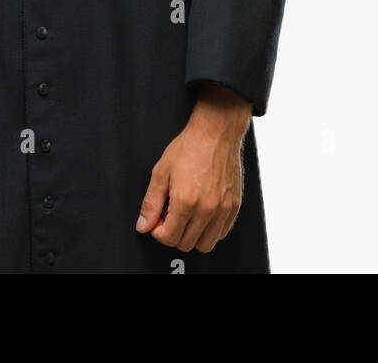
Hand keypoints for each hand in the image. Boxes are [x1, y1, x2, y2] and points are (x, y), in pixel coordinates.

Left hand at [135, 85, 250, 252]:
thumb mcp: (161, 172)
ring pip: (206, 245)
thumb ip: (150, 202)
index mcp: (186, 201)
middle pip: (186, 244)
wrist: (216, 133)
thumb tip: (143, 225)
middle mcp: (207, 209)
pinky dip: (210, 229)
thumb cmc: (189, 148)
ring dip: (192, 236)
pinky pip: (222, 233)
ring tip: (186, 216)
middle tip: (170, 215)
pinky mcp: (234, 206)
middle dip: (173, 233)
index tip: (157, 220)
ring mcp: (223, 209)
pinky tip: (202, 213)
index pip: (168, 238)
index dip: (158, 231)